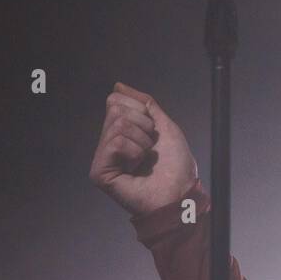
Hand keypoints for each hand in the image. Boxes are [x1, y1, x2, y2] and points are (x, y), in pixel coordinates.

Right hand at [89, 82, 197, 215]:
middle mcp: (109, 144)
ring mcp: (103, 158)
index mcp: (122, 133)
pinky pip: (114, 142)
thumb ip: (144, 103)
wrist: (180, 193)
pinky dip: (134, 150)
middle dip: (142, 125)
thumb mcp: (164, 125)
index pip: (116, 101)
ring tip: (145, 158)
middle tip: (150, 147)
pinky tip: (136, 167)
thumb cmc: (176, 166)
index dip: (140, 110)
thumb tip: (118, 86)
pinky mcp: (99, 172)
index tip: (152, 130)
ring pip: (117, 125)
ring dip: (141, 140)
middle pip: (115, 110)